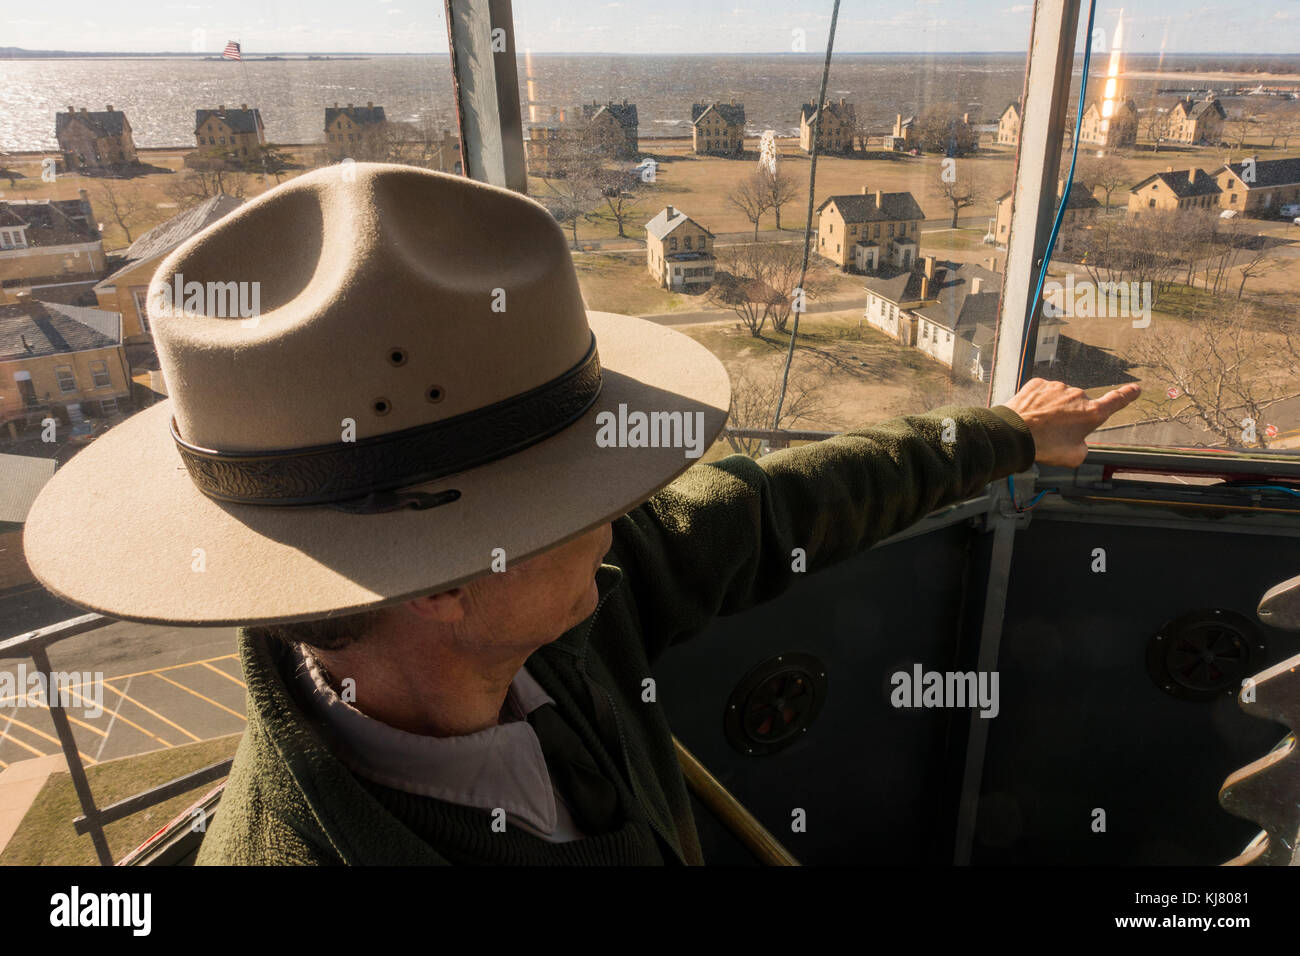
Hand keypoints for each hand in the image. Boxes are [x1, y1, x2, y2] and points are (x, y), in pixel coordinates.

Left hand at [1003, 378, 1139, 467]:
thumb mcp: (1074, 457)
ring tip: (1038, 426)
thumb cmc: (1044, 447)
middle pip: (1078, 407)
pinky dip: (1038, 402)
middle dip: (1069, 418)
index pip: (1116, 401)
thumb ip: (1083, 446)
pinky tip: (1030, 414)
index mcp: (1092, 413)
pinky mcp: (1038, 383)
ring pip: (1059, 399)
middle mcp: (1078, 395)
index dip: (1127, 395)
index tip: (1135, 389)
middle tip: (1053, 433)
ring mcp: (1057, 386)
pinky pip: (1042, 393)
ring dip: (1052, 410)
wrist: (1014, 434)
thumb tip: (1078, 440)